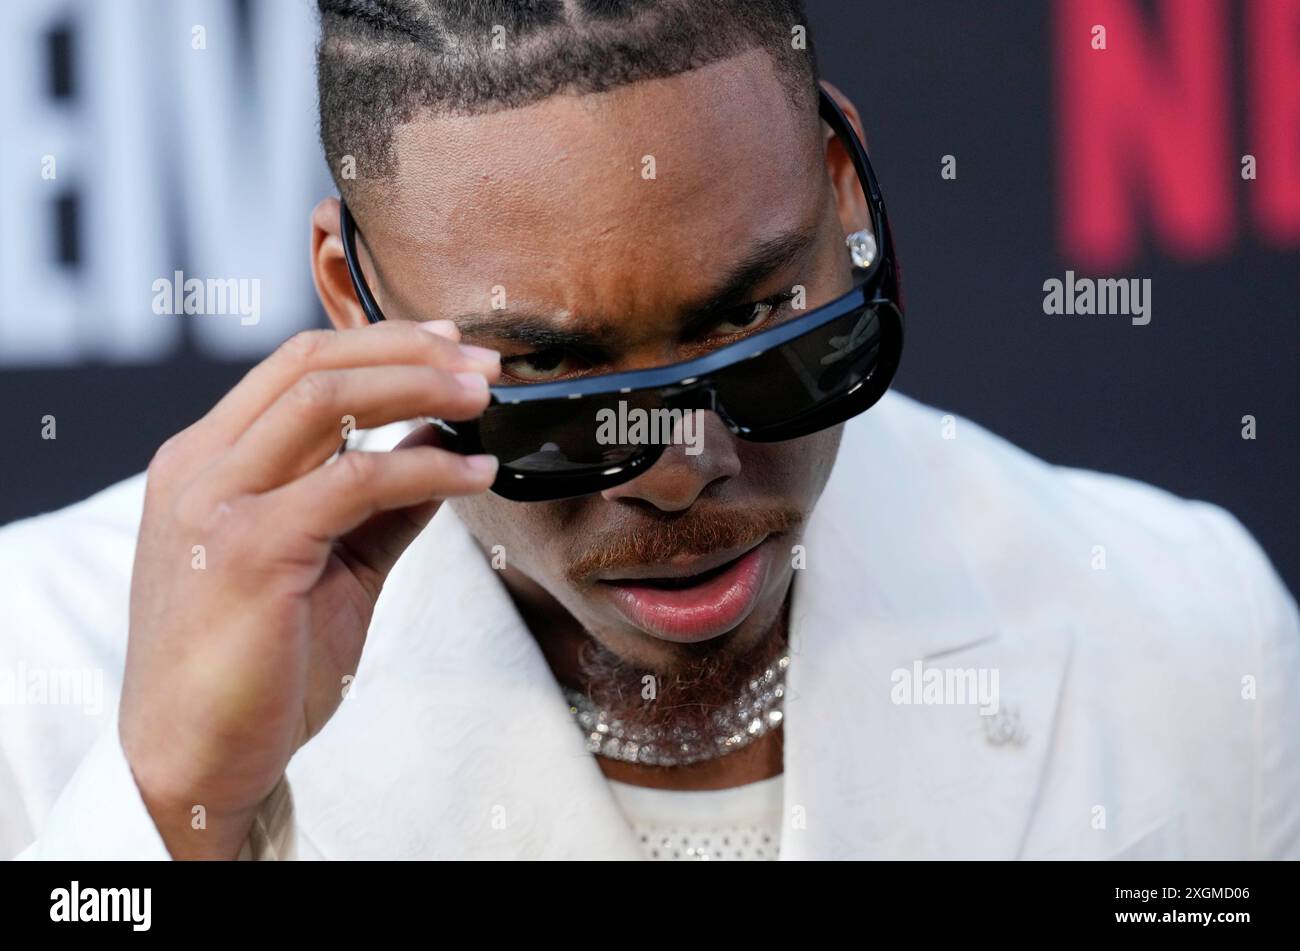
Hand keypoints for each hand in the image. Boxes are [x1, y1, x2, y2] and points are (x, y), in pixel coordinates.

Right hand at [118, 319, 498, 858]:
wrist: (194, 758)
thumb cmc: (256, 664)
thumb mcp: (328, 563)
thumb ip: (378, 501)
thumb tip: (441, 443)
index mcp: (207, 461)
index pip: (295, 364)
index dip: (380, 342)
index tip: (449, 344)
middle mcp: (201, 467)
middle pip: (312, 363)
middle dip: (410, 350)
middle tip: (485, 364)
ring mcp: (216, 503)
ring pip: (328, 400)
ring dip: (419, 387)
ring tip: (485, 400)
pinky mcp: (249, 549)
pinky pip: (355, 480)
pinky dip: (426, 468)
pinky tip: (475, 474)